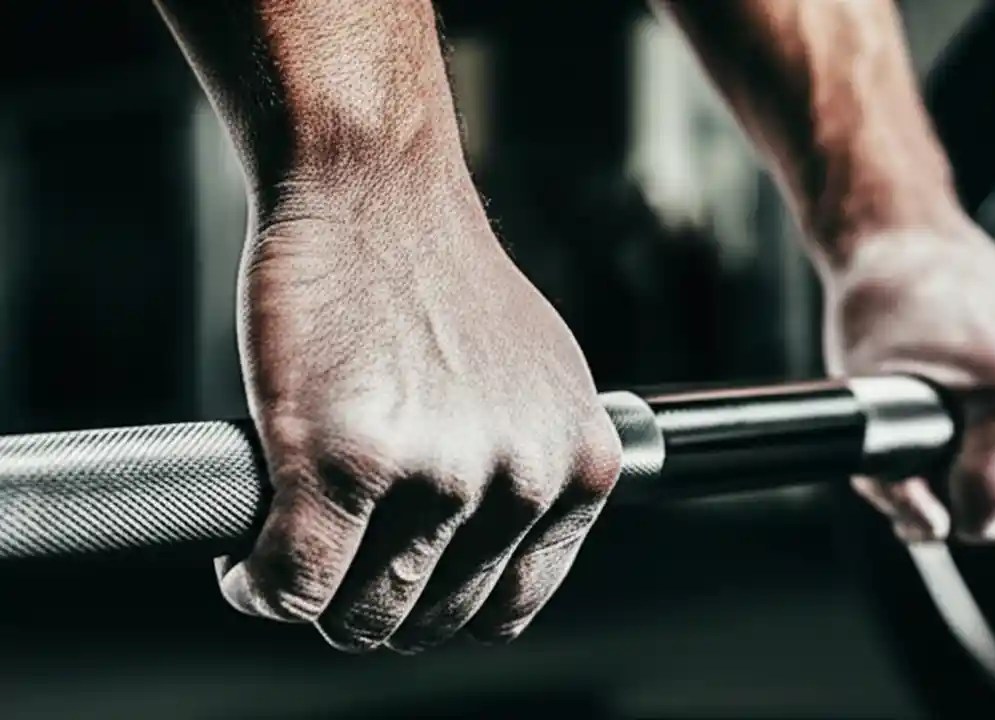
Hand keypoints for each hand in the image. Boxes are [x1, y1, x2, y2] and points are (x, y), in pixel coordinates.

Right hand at [218, 173, 621, 652]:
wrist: (377, 190)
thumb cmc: (444, 280)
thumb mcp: (538, 385)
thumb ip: (529, 471)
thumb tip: (492, 545)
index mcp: (578, 469)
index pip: (506, 609)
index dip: (437, 604)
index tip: (395, 577)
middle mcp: (521, 481)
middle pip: (429, 621)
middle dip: (369, 604)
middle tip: (331, 556)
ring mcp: (437, 475)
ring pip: (360, 617)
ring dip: (311, 599)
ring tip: (289, 545)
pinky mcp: (343, 461)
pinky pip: (292, 586)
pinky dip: (257, 586)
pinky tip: (244, 555)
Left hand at [822, 218, 994, 544]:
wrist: (905, 240)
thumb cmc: (881, 308)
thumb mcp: (865, 402)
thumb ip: (891, 486)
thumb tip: (929, 531)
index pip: (991, 515)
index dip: (939, 512)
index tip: (912, 478)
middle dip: (968, 497)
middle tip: (923, 451)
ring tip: (951, 428)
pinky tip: (991, 427)